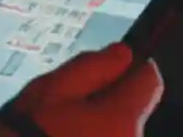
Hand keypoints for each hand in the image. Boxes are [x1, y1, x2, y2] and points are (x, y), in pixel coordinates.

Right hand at [0, 43, 162, 136]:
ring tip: (62, 123)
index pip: (150, 81)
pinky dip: (90, 135)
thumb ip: (92, 67)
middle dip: (109, 100)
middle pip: (132, 109)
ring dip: (99, 123)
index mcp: (123, 117)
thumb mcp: (55, 88)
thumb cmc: (33, 126)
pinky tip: (63, 135)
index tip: (114, 65)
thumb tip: (124, 53)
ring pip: (118, 130)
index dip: (133, 67)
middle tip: (70, 100)